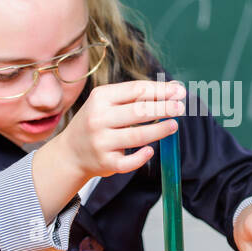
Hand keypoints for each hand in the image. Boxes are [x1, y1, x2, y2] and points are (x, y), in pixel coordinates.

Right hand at [58, 80, 184, 178]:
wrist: (70, 152)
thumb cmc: (96, 123)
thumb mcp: (107, 103)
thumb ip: (136, 96)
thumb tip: (172, 88)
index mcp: (100, 98)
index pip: (136, 90)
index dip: (160, 90)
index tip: (179, 90)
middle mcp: (98, 118)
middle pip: (138, 111)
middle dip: (163, 108)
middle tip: (181, 107)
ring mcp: (101, 142)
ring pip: (137, 136)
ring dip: (159, 130)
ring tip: (174, 125)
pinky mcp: (105, 162)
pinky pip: (128, 162)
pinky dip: (141, 157)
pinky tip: (151, 150)